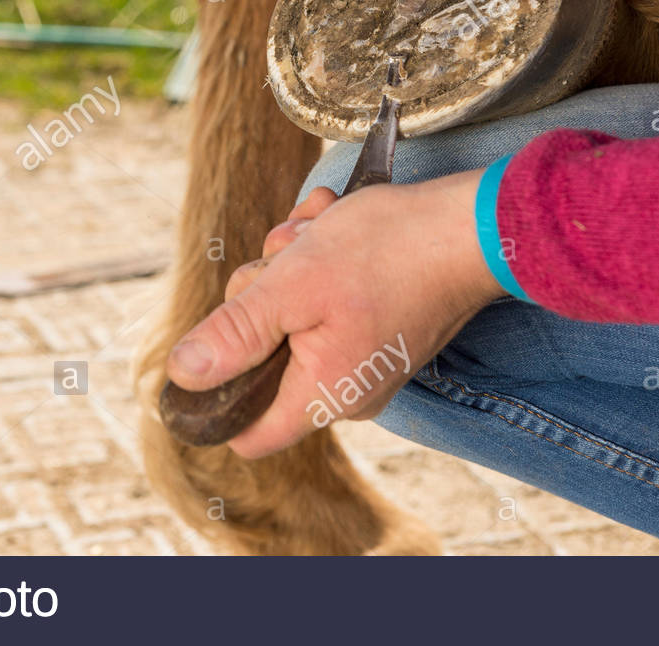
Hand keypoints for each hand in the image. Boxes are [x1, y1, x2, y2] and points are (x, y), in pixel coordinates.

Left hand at [164, 170, 503, 458]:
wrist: (474, 225)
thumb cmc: (390, 251)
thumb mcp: (293, 285)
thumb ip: (235, 333)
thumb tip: (184, 373)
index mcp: (324, 395)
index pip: (249, 433)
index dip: (218, 391)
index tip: (219, 333)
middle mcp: (346, 390)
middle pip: (262, 355)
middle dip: (263, 290)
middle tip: (288, 251)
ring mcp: (364, 359)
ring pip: (289, 315)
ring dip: (291, 262)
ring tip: (320, 227)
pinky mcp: (377, 328)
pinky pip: (323, 302)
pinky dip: (318, 258)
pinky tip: (331, 223)